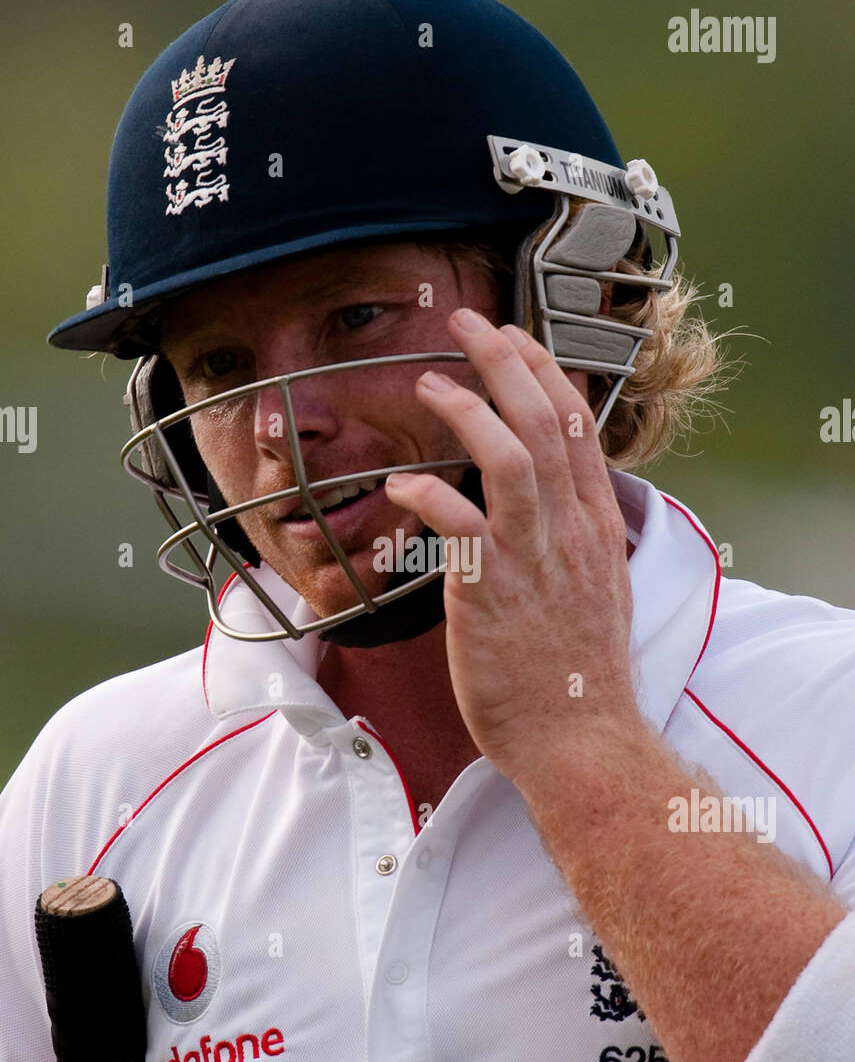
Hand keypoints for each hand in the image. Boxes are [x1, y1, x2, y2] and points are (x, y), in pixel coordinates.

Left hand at [383, 308, 640, 793]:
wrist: (580, 739)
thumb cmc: (577, 672)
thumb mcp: (598, 590)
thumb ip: (575, 537)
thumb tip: (552, 502)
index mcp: (595, 527)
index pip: (578, 427)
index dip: (544, 372)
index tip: (514, 336)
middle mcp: (571, 532)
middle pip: (546, 423)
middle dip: (506, 361)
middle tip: (467, 322)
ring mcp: (535, 561)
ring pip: (513, 459)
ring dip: (470, 412)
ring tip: (432, 383)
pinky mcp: (492, 594)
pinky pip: (461, 527)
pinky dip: (430, 495)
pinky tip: (403, 483)